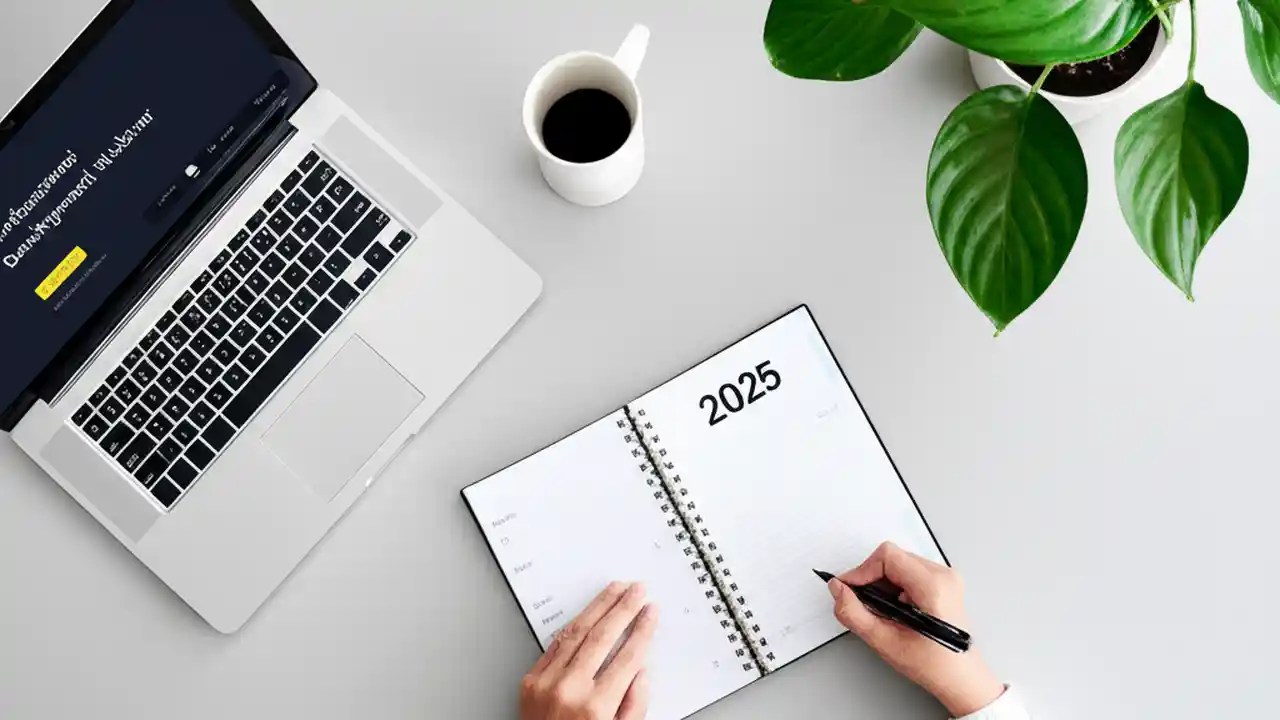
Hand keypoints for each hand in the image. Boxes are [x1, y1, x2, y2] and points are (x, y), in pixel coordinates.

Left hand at [521, 582, 657, 719]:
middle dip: (624, 608)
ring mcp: (546, 683)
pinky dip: (574, 626)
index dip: (643, 630)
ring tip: (615, 591)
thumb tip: (641, 673)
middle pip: (603, 635)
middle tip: (637, 590)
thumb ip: (634, 707)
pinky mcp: (530, 681)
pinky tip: (587, 613)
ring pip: (576, 632)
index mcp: (596, 708)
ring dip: (598, 606)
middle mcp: (569, 690)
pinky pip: (555, 645)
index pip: (628, 657)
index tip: (652, 613)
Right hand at [828, 542, 1004, 716]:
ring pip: (898, 563)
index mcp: (933, 587)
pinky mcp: (942, 581)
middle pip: (891, 557)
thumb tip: (838, 590)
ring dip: (882, 583)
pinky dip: (894, 586)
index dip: (861, 571)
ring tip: (883, 611)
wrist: (960, 677)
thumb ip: (854, 613)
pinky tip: (895, 609)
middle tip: (864, 604)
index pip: (887, 556)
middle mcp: (943, 576)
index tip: (848, 588)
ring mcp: (945, 577)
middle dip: (871, 579)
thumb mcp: (885, 642)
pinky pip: (908, 570)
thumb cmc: (934, 664)